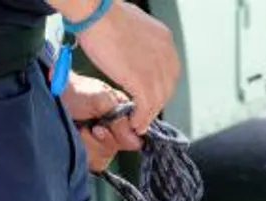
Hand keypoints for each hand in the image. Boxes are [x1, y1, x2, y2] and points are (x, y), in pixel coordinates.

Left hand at [62, 74, 132, 168]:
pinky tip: (77, 137)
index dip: (126, 136)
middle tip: (94, 127)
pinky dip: (84, 150)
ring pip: (106, 157)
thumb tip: (137, 141)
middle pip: (121, 148)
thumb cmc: (76, 91)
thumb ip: (121, 120)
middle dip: (106, 139)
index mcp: (123, 116)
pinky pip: (94, 162)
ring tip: (81, 129)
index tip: (111, 128)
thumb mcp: (103, 100)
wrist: (51, 95)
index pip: (136, 137)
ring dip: (91, 143)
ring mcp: (99, 144)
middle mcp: (114, 131)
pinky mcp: (87, 155)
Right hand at [67, 1, 179, 144]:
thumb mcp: (132, 26)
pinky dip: (141, 118)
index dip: (160, 86)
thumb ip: (138, 41)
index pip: (170, 71)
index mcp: (164, 40)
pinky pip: (146, 107)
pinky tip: (135, 122)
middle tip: (145, 112)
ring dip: (148, 115)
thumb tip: (132, 50)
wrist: (96, 12)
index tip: (151, 95)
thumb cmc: (104, 14)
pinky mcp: (142, 81)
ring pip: (158, 100)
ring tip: (139, 123)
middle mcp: (166, 54)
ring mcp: (156, 69)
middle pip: (167, 88)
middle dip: (156, 102)